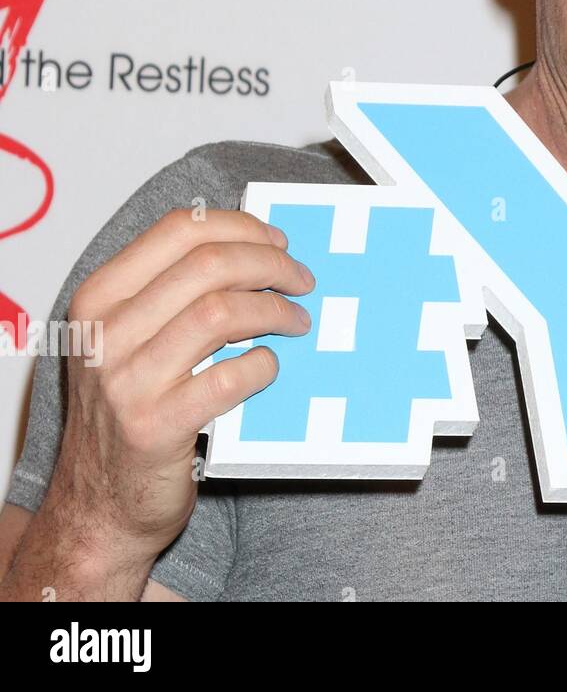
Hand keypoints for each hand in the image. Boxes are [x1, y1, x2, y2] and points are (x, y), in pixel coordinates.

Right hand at [44, 208, 314, 570]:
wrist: (99, 505)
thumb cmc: (130, 410)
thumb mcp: (131, 339)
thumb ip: (176, 292)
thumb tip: (258, 246)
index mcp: (99, 298)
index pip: (178, 230)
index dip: (241, 227)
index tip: (278, 240)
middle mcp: (104, 333)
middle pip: (209, 264)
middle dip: (271, 264)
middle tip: (301, 281)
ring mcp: (126, 381)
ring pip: (221, 312)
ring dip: (275, 311)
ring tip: (298, 321)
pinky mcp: (154, 427)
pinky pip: (229, 377)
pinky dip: (263, 364)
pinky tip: (270, 366)